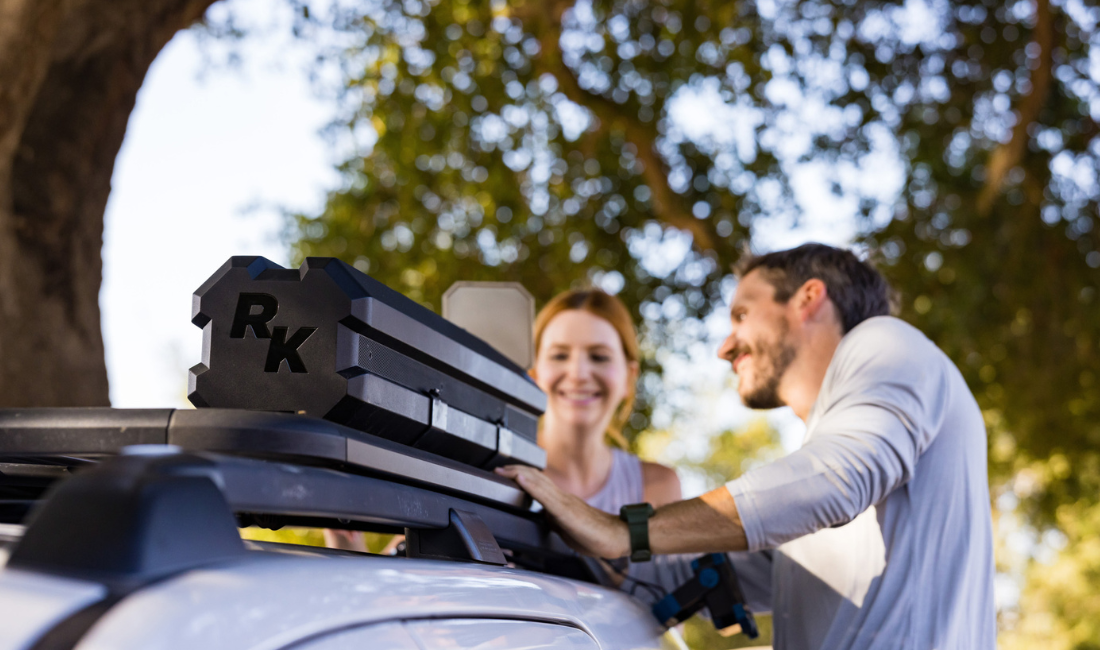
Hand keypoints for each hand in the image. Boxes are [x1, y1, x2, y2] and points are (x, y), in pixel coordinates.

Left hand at [495, 464, 629, 558]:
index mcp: (561, 502)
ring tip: (504, 470)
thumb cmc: (597, 535)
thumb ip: (555, 519)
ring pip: (539, 482)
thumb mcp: (568, 527)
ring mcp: (564, 502)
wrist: (619, 537)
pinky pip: (547, 496)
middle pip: (535, 478)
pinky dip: (532, 486)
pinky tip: (522, 480)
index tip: (503, 474)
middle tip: (497, 469)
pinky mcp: (567, 511)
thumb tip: (543, 517)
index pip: (537, 483)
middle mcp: (562, 497)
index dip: (520, 476)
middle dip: (515, 471)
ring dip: (519, 474)